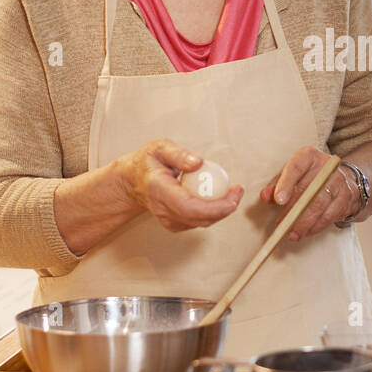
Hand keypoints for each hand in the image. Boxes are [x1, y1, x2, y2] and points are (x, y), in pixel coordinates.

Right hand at [113, 139, 242, 231]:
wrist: (133, 181)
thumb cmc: (148, 162)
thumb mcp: (160, 148)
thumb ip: (178, 154)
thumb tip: (199, 163)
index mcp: (159, 190)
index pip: (188, 207)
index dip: (214, 207)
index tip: (233, 198)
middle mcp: (162, 209)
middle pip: (199, 219)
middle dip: (225, 208)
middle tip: (238, 190)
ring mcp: (168, 220)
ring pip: (201, 222)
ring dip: (222, 210)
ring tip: (233, 191)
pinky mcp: (174, 224)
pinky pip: (198, 221)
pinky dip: (212, 211)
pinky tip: (219, 196)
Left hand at [259, 146, 358, 241]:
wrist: (340, 178)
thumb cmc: (309, 177)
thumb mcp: (292, 176)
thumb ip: (277, 185)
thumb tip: (265, 196)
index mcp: (309, 156)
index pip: (296, 167)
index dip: (286, 184)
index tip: (278, 201)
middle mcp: (327, 166)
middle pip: (308, 189)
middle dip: (293, 210)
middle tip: (281, 225)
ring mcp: (339, 181)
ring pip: (320, 204)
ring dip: (304, 222)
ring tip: (292, 234)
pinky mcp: (347, 196)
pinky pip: (331, 215)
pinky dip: (317, 226)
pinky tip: (307, 232)